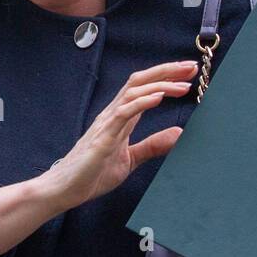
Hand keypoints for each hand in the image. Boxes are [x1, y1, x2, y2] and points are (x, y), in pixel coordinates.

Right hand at [46, 60, 197, 209]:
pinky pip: (123, 113)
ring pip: (133, 92)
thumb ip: (153, 145)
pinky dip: (142, 102)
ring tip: (182, 85)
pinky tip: (159, 98)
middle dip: (166, 72)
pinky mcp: (103, 137)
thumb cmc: (92, 173)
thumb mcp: (131, 158)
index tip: (188, 73)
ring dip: (160, 85)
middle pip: (140, 81)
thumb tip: (179, 134)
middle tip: (191, 67)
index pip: (144, 88)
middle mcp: (113, 114)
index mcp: (120, 117)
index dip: (165, 77)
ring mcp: (107, 123)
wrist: (66, 189)